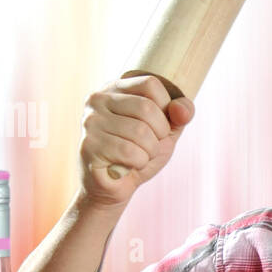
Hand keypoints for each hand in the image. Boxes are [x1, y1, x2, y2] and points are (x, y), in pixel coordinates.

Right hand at [78, 75, 194, 207]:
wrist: (115, 187)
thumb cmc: (139, 153)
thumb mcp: (165, 131)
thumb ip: (179, 115)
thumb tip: (182, 110)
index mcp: (115, 88)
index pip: (150, 83)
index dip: (165, 107)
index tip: (159, 124)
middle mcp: (97, 99)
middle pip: (147, 108)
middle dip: (159, 134)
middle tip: (149, 146)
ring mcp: (90, 121)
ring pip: (140, 132)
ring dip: (149, 151)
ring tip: (138, 156)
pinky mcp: (88, 145)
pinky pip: (129, 152)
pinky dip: (139, 163)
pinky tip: (128, 165)